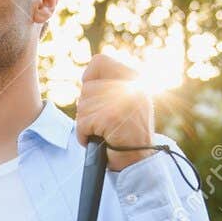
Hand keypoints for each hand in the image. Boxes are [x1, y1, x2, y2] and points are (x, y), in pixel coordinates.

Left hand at [76, 53, 155, 170]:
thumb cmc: (129, 133)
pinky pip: (82, 124)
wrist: (139, 159)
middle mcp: (130, 86)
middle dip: (87, 109)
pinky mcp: (110, 117)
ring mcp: (121, 101)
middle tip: (103, 122)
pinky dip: (84, 136)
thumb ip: (111, 86)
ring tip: (104, 132)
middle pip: (86, 89)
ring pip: (82, 107)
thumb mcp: (127, 101)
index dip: (89, 77)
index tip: (93, 94)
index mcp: (134, 78)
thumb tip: (85, 79)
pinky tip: (99, 140)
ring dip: (86, 124)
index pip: (99, 61)